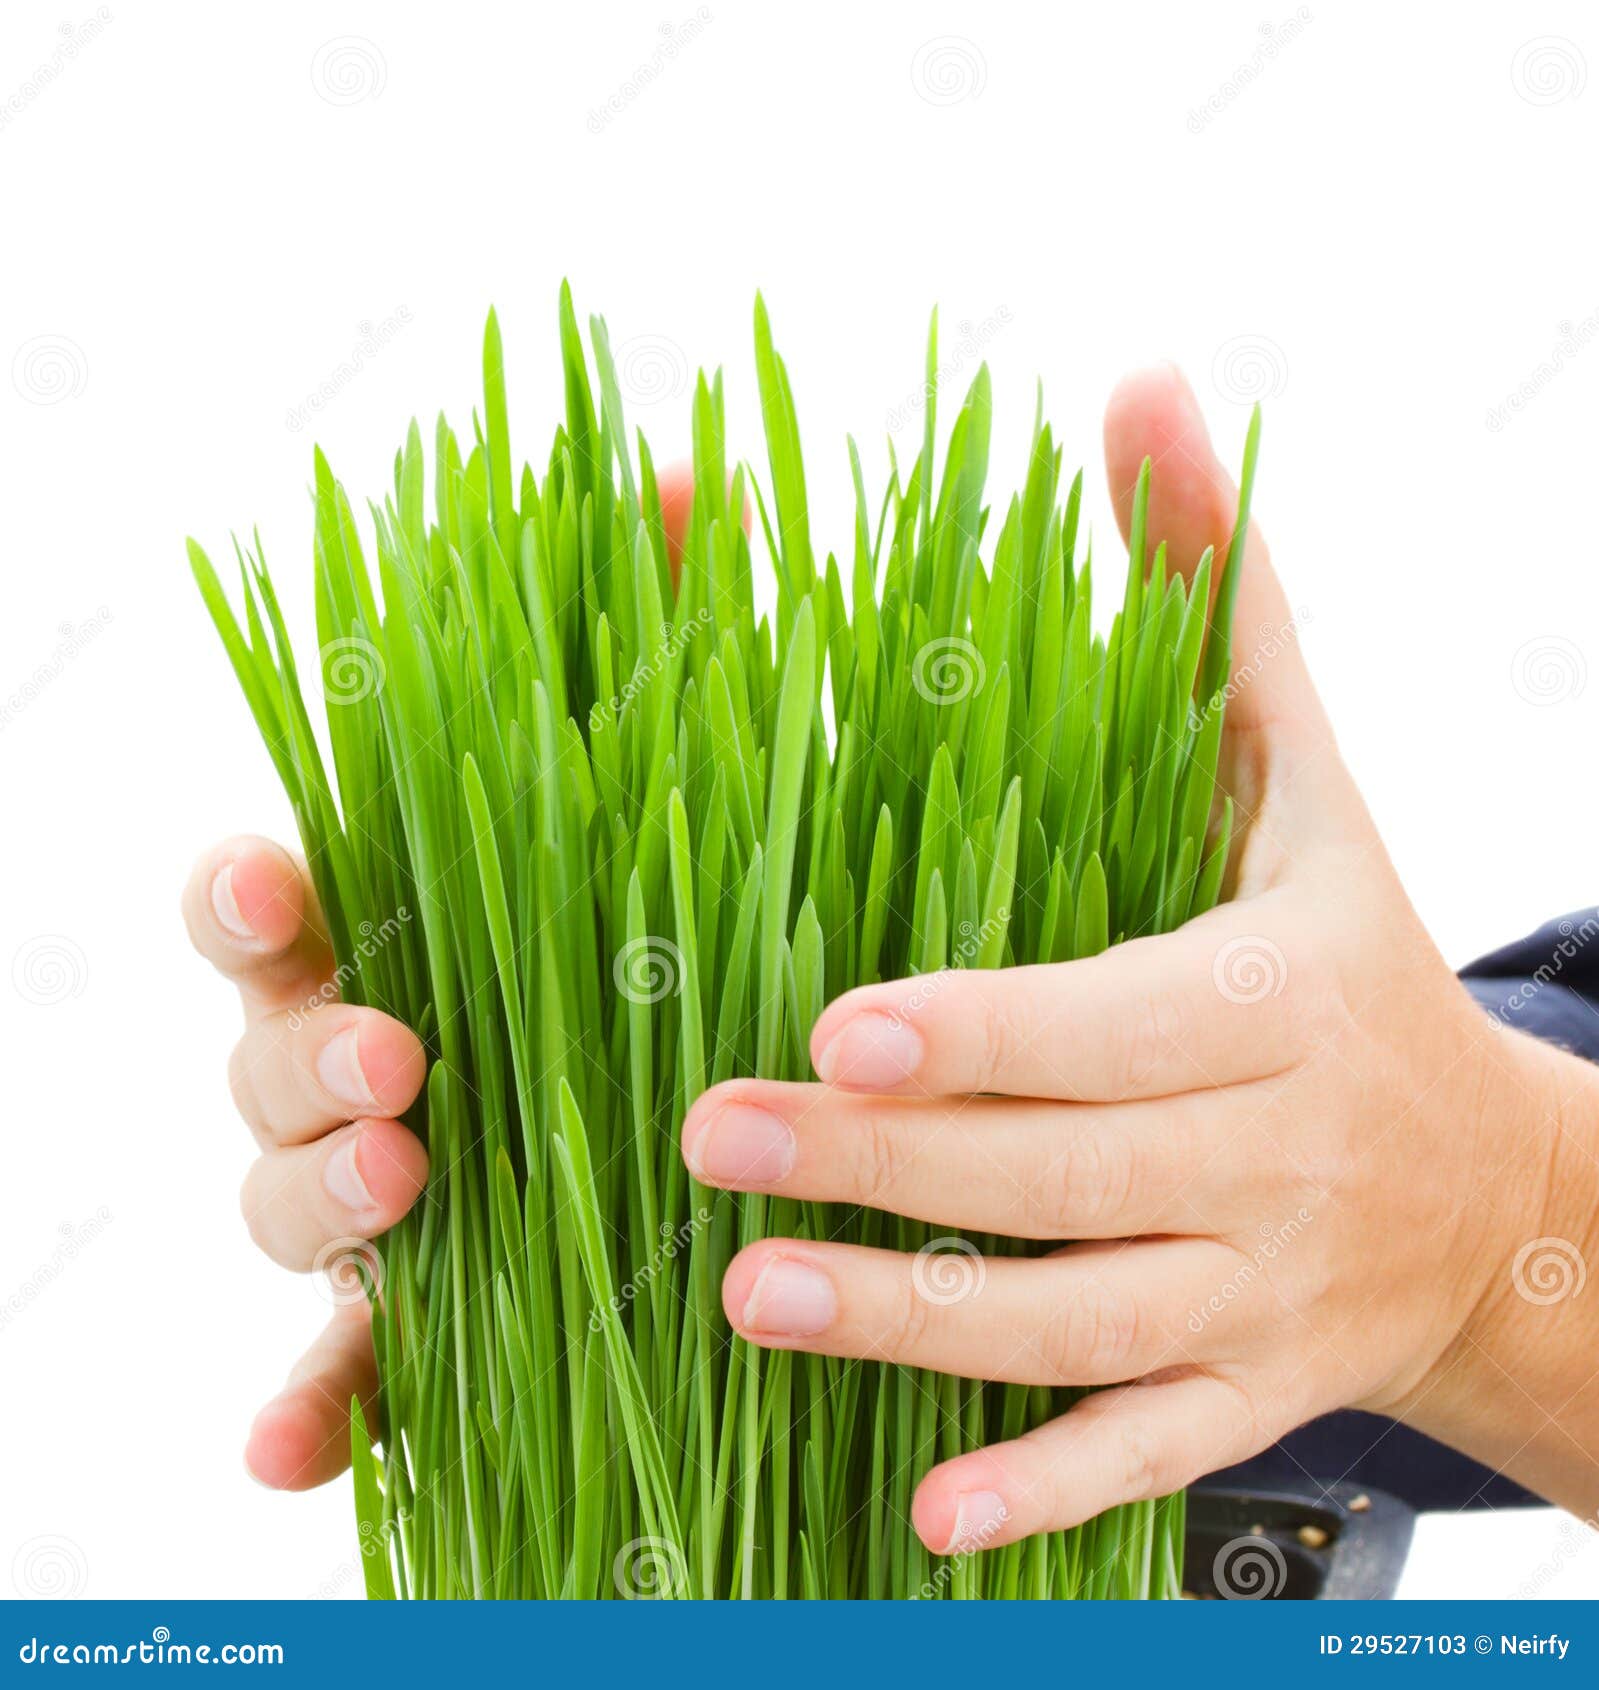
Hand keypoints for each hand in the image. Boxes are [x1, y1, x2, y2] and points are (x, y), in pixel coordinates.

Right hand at [186, 465, 704, 1489]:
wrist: (728, 1117)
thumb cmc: (684, 938)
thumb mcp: (694, 789)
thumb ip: (677, 637)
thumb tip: (706, 478)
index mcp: (401, 935)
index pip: (271, 909)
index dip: (248, 896)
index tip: (280, 883)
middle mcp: (359, 1059)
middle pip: (262, 1061)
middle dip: (303, 1060)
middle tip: (398, 1062)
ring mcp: (382, 1190)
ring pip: (286, 1204)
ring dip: (316, 1203)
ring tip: (403, 1185)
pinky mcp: (424, 1310)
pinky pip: (343, 1364)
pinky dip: (308, 1400)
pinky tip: (295, 1448)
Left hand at [683, 364, 1598, 1551]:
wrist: (1498, 1183)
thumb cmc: (1348, 953)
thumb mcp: (1302, 777)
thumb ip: (1211, 598)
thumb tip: (1136, 392)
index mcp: (1279, 999)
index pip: (1116, 1022)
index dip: (986, 1031)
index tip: (838, 1024)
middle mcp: (1276, 1158)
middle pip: (1065, 1175)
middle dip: (890, 1167)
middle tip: (707, 1138)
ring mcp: (1267, 1294)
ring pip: (1079, 1324)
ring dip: (915, 1323)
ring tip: (747, 1294)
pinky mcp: (1254, 1392)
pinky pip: (1147, 1454)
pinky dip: (1043, 1483)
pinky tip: (920, 1508)